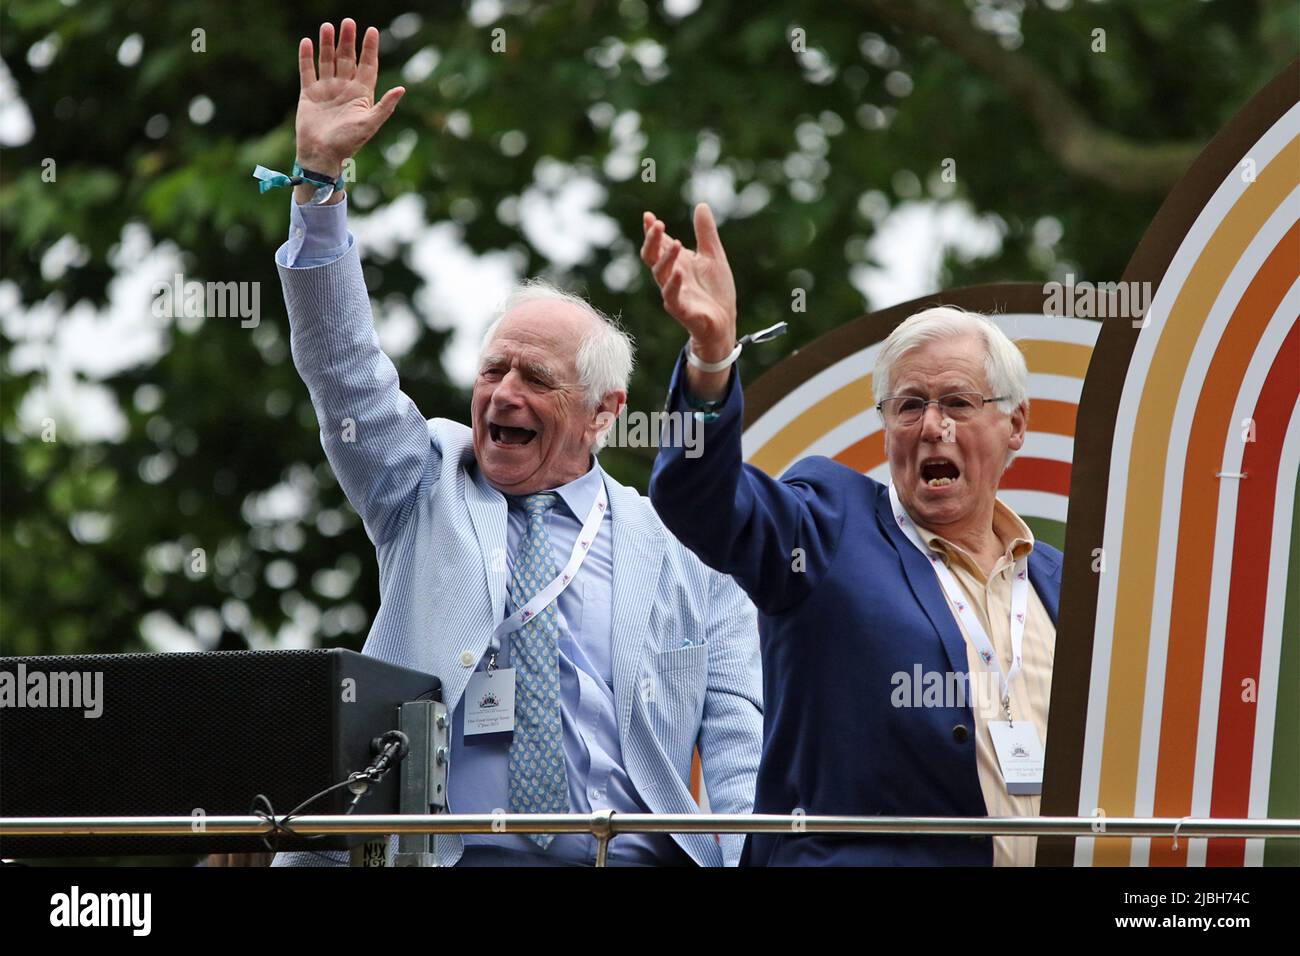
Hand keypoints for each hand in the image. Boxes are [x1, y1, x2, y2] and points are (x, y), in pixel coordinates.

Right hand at [295, 19, 404, 177]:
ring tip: (328, 26)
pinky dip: (307, 57)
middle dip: (348, 40)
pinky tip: (308, 42)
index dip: (370, 48)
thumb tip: (402, 88)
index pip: (368, 65)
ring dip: (327, 44)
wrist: (322, 155)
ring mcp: (327, 89)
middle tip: (348, 22)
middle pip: (347, 58)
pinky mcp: (309, 93)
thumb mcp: (370, 124)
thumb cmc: (348, 143)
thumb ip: (385, 106)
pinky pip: (307, 71)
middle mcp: (345, 88)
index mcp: (361, 95)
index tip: (372, 30)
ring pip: (328, 60)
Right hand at [640, 204, 736, 362]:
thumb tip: (701, 205)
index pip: (658, 244)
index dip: (652, 231)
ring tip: (676, 243)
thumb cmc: (715, 290)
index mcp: (676, 262)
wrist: (724, 321)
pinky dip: (674, 284)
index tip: (648, 216)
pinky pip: (672, 296)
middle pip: (652, 257)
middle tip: (657, 224)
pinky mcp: (681, 310)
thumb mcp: (713, 255)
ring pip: (660, 274)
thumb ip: (705, 233)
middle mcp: (670, 277)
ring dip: (666, 258)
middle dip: (652, 240)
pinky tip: (679, 272)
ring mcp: (674, 293)